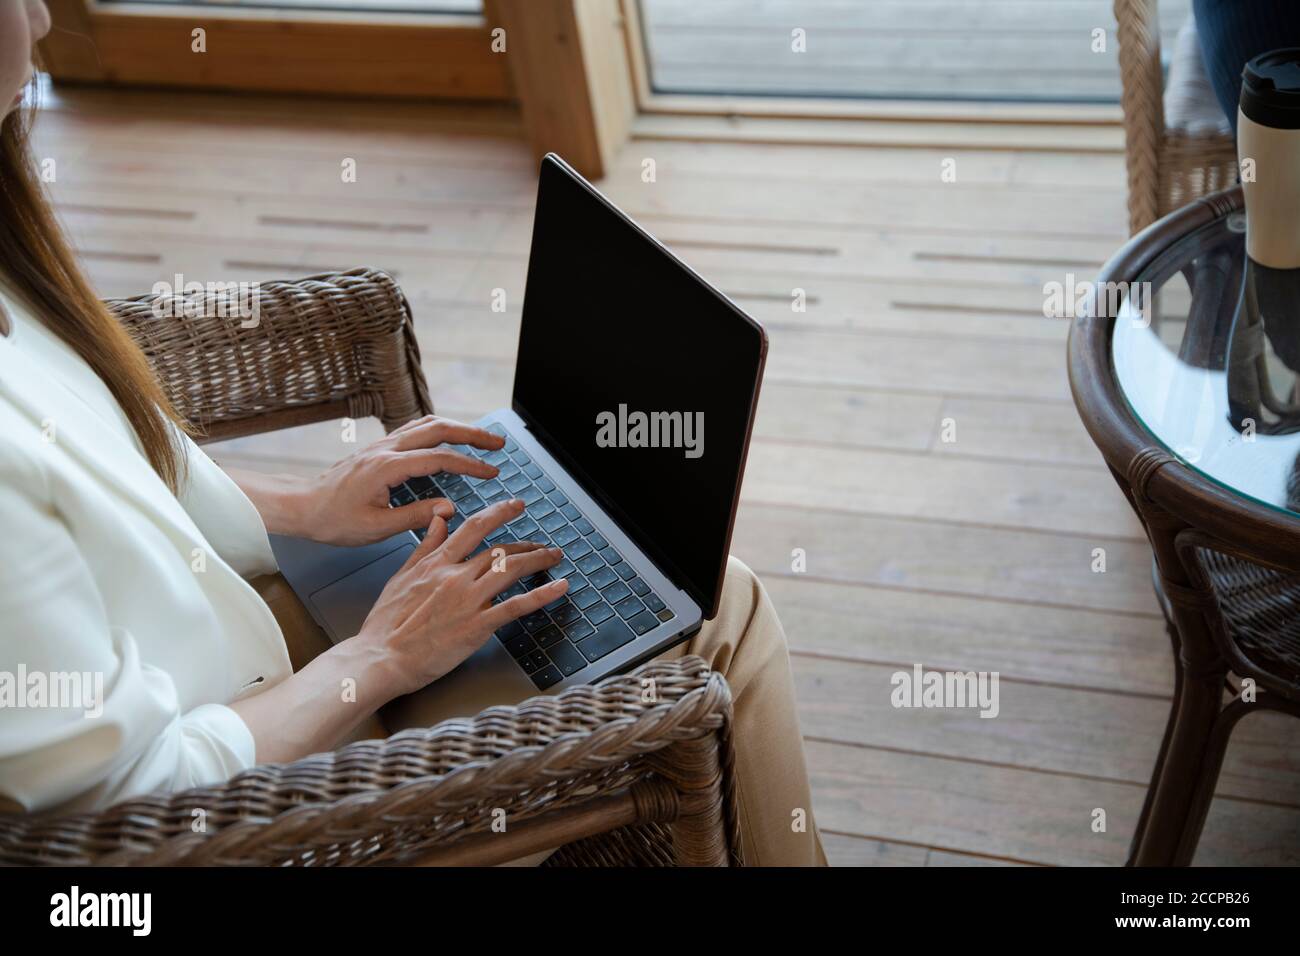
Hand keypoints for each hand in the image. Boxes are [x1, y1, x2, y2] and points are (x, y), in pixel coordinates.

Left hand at [297, 415, 506, 546]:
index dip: (469, 464)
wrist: (302, 506)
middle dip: (472, 433)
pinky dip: (438, 430)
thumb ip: (416, 516)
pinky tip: (448, 439)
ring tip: (480, 438)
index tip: (491, 472)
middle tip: (498, 444)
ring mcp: (382, 445)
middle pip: (438, 428)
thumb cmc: (334, 520)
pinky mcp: (379, 449)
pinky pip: (414, 429)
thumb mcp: (377, 527)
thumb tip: (449, 508)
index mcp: (388, 467)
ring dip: (457, 427)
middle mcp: (386, 449)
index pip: (439, 458)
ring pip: (426, 423)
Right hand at [356, 499, 567, 697]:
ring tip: (554, 558)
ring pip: (510, 569)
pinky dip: (542, 595)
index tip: (515, 505)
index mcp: (436, 563)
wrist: (380, 658)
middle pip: (499, 549)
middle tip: (544, 544)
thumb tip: (438, 520)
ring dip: (538, 560)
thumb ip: (424, 547)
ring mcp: (467, 599)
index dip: (499, 512)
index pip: (474, 527)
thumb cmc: (385, 625)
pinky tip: (559, 587)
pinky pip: (516, 605)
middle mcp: (455, 576)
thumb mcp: (401, 577)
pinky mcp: (476, 625)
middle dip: (528, 544)